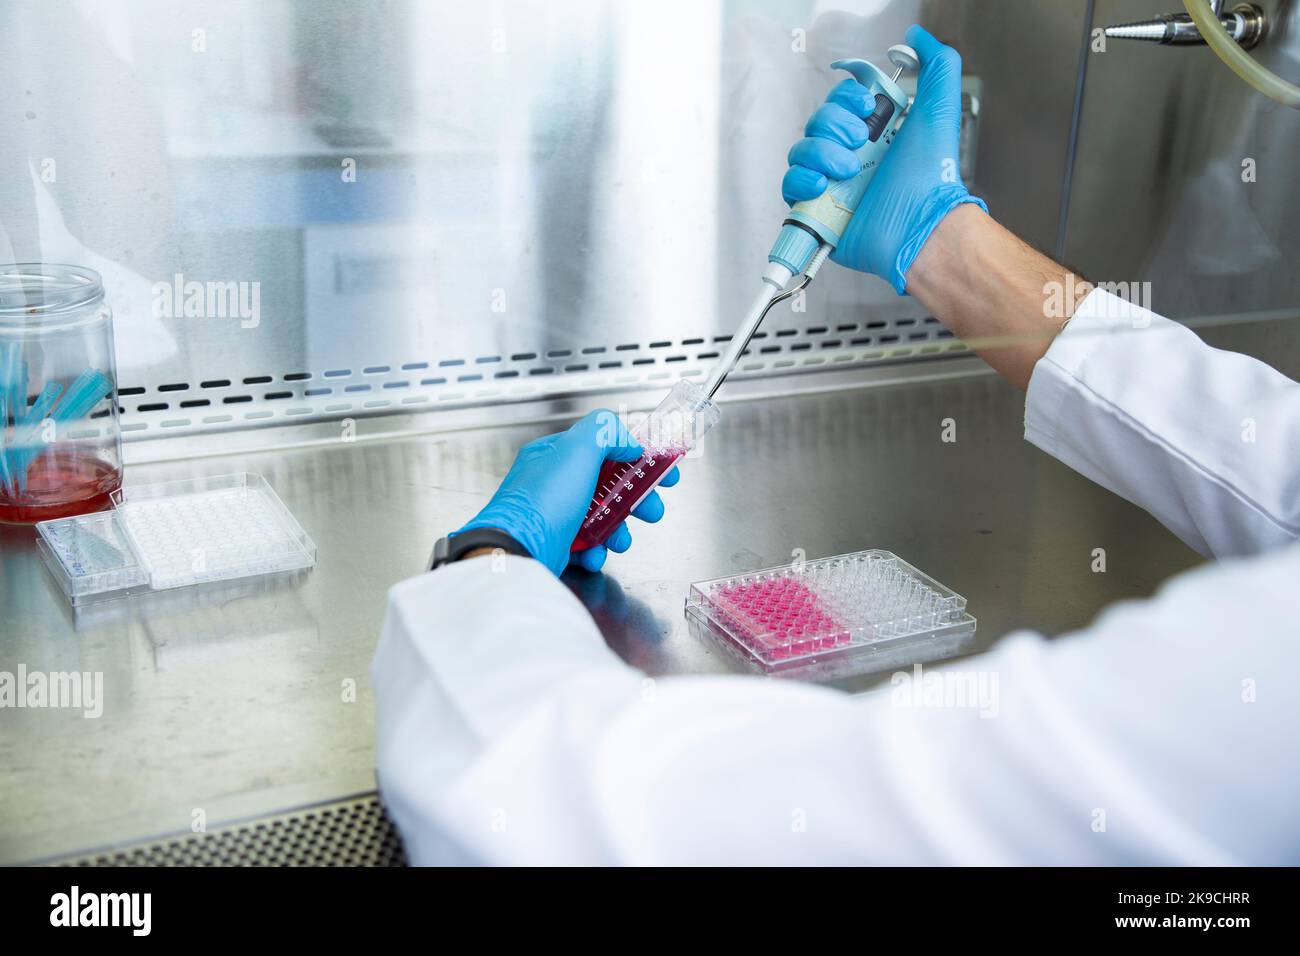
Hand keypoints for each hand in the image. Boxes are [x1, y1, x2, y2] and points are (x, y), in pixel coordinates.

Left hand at [456, 410, 679, 575]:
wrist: (516, 553)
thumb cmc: (542, 503)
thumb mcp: (577, 451)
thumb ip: (606, 433)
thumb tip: (627, 441)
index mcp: (555, 456)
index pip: (604, 448)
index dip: (638, 457)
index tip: (664, 470)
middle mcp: (553, 484)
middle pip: (608, 485)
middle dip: (636, 499)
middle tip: (652, 510)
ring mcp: (553, 515)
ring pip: (600, 518)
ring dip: (618, 529)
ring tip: (622, 540)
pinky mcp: (554, 545)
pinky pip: (586, 545)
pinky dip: (596, 550)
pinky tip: (594, 553)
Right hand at [781, 24, 986, 293]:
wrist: (922, 223)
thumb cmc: (933, 175)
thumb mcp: (941, 108)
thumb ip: (937, 64)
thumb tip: (918, 38)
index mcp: (872, 132)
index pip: (839, 102)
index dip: (846, 99)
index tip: (866, 106)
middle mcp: (850, 155)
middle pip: (816, 122)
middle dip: (835, 127)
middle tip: (861, 142)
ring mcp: (832, 183)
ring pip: (800, 151)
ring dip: (821, 154)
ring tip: (849, 169)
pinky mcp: (818, 211)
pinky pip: (791, 186)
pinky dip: (801, 180)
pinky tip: (822, 184)